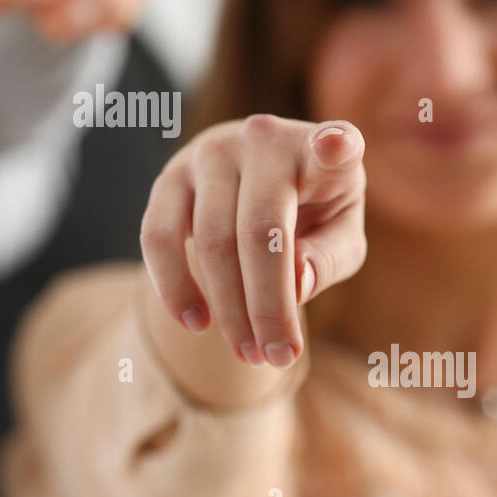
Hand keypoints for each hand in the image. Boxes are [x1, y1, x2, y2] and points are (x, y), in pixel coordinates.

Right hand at [140, 116, 366, 368]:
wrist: (249, 178)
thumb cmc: (308, 211)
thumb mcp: (338, 235)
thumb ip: (328, 258)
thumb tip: (296, 284)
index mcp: (319, 149)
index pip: (334, 142)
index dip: (336, 145)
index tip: (338, 147)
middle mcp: (264, 138)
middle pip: (261, 230)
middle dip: (268, 305)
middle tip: (278, 358)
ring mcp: (212, 152)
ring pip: (211, 240)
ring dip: (228, 308)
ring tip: (247, 352)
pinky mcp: (170, 176)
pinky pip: (158, 236)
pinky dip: (174, 287)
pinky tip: (195, 322)